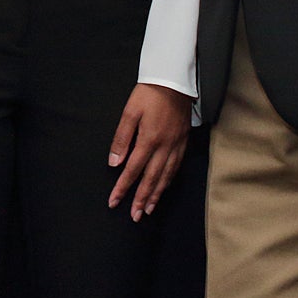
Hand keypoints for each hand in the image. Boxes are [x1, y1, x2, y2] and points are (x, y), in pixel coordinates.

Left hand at [106, 83, 190, 220]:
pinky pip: (176, 167)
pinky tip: (164, 187)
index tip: (114, 202)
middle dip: (141, 199)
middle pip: (151, 179)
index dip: (122, 188)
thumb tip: (114, 162)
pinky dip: (169, 181)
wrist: (174, 80)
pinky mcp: (183, 141)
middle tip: (135, 216)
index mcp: (149, 139)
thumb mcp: (130, 112)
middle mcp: (164, 146)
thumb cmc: (149, 94)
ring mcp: (176, 145)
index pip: (132, 170)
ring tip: (148, 209)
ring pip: (165, 176)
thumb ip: (122, 138)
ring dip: (156, 195)